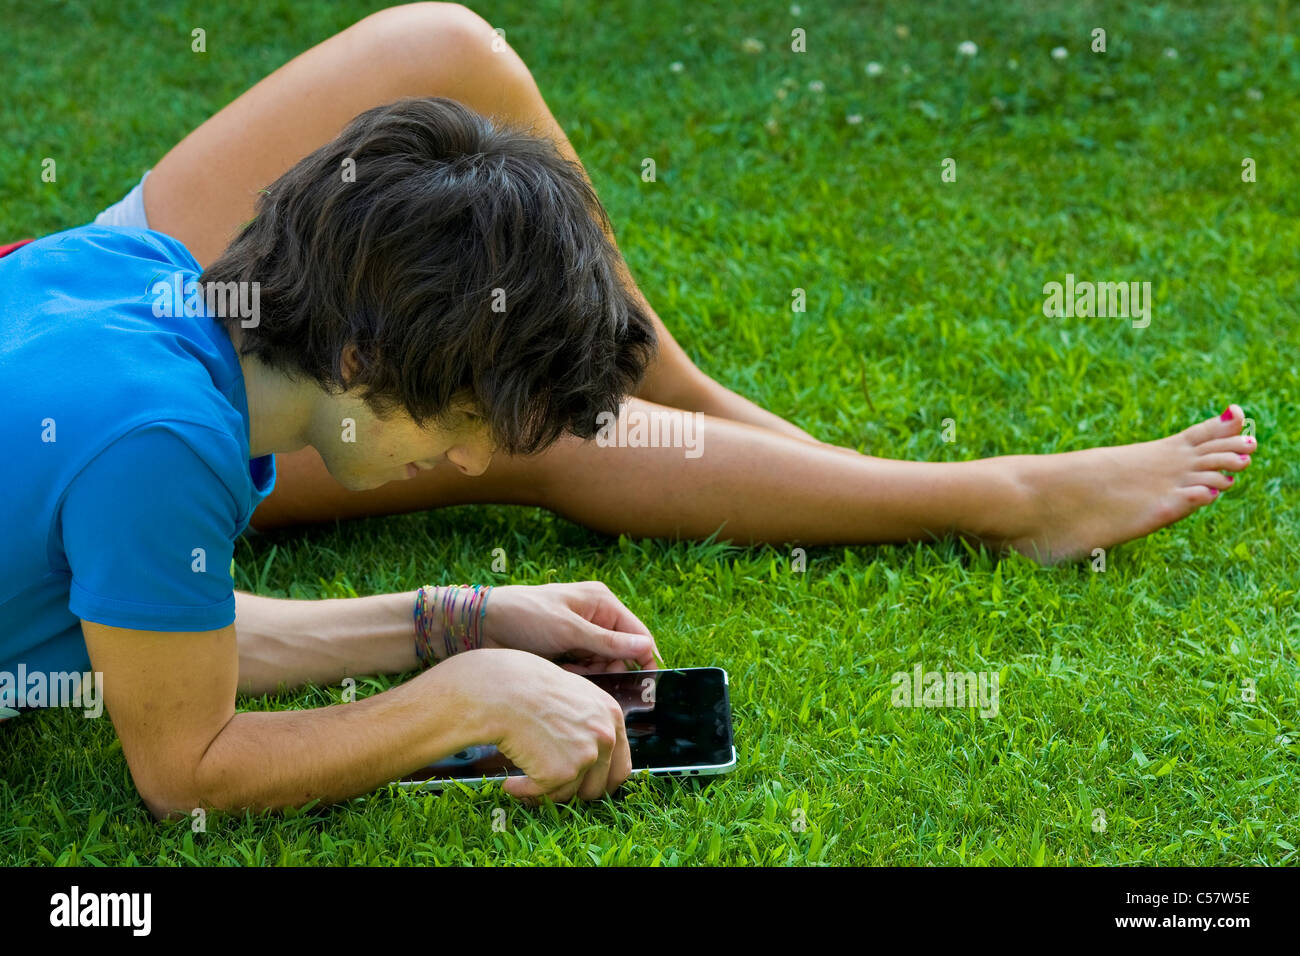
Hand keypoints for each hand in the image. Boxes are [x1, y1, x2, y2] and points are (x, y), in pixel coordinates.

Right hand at [450, 648, 631, 802]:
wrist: (503, 690)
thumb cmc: (527, 686)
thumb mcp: (573, 695)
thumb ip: (588, 722)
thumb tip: (589, 752)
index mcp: (611, 716)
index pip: (620, 768)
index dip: (600, 782)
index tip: (582, 787)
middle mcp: (605, 737)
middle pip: (598, 788)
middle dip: (573, 793)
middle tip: (551, 788)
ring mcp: (585, 756)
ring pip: (569, 795)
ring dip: (545, 792)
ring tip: (523, 780)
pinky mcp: (561, 773)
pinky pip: (542, 796)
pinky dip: (524, 792)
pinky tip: (511, 782)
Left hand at [479, 582, 659, 672]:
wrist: (480, 626)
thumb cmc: (525, 617)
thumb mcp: (569, 629)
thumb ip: (608, 642)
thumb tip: (646, 647)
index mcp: (601, 603)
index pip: (637, 633)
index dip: (645, 658)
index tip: (647, 686)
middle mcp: (594, 618)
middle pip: (621, 653)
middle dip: (611, 669)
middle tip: (595, 681)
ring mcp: (579, 636)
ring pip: (602, 665)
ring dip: (591, 675)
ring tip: (570, 673)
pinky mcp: (565, 652)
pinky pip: (583, 671)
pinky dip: (576, 677)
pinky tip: (560, 674)